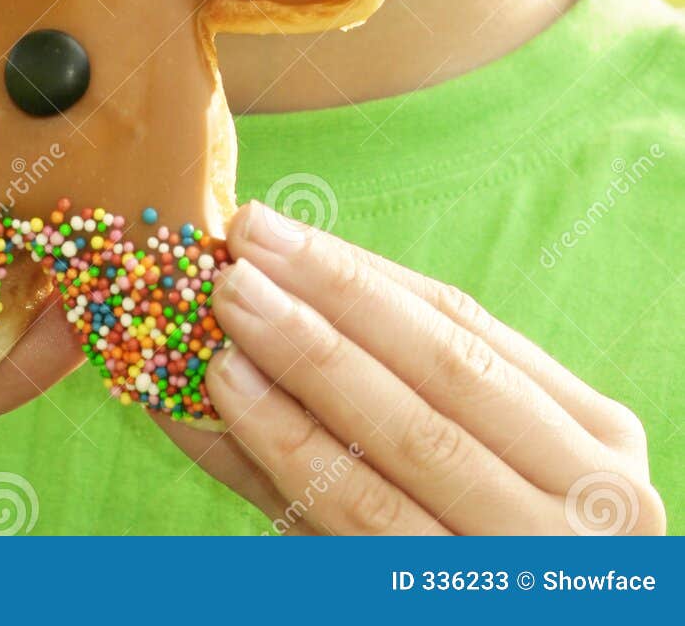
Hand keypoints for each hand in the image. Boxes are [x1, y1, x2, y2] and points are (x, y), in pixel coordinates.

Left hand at [153, 200, 665, 535]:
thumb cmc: (482, 536)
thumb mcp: (476, 455)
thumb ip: (381, 374)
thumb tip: (269, 273)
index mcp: (594, 439)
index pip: (463, 331)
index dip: (357, 275)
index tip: (269, 229)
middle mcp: (587, 502)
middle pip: (441, 378)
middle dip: (331, 310)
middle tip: (240, 265)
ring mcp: (529, 561)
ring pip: (406, 451)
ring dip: (303, 380)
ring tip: (223, 334)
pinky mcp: (457, 605)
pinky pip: (359, 528)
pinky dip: (283, 461)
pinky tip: (223, 415)